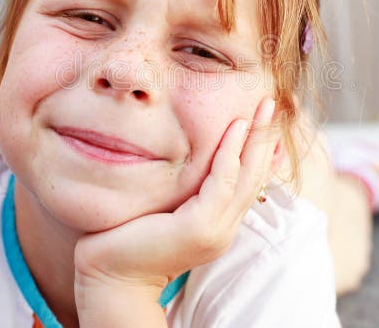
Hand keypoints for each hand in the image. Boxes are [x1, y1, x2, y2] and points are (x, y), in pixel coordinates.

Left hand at [73, 97, 278, 322]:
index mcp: (219, 225)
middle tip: (271, 102)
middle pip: (255, 176)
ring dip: (256, 138)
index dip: (260, 149)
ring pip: (246, 177)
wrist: (108, 275)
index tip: (264, 118)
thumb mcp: (166, 206)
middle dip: (266, 137)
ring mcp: (215, 231)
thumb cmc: (128, 236)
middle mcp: (224, 229)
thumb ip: (185, 188)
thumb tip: (189, 154)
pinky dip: (231, 152)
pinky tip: (235, 127)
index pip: (248, 182)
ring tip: (262, 107)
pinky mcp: (199, 228)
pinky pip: (222, 182)